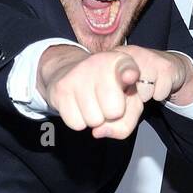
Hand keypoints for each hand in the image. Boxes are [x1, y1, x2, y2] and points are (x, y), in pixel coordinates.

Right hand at [37, 46, 186, 139]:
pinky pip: (77, 123)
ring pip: (95, 120)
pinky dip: (78, 121)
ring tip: (91, 102)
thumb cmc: (103, 88)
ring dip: (94, 119)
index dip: (130, 75)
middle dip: (112, 114)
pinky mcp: (61, 91)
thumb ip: (128, 120)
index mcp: (122, 62)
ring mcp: (79, 77)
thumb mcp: (125, 102)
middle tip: (106, 103)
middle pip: (114, 111)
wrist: (64, 72)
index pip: (127, 69)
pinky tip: (77, 106)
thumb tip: (101, 129)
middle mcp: (99, 65)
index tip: (131, 76)